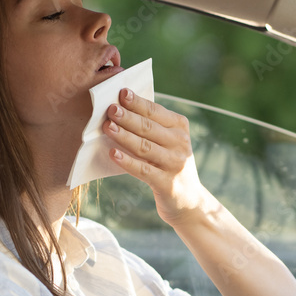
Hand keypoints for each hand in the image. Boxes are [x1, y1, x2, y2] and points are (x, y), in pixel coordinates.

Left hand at [104, 88, 208, 225]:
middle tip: (110, 109)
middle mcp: (180, 144)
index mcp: (180, 128)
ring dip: (124, 136)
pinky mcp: (167, 183)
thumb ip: (151, 127)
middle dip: (128, 117)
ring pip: (145, 147)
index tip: (121, 93)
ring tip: (107, 127)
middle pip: (149, 127)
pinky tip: (113, 154)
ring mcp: (175, 164)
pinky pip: (143, 170)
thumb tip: (121, 108)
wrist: (188, 201)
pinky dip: (127, 161)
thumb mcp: (168, 143)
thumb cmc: (169, 165)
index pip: (156, 111)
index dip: (138, 103)